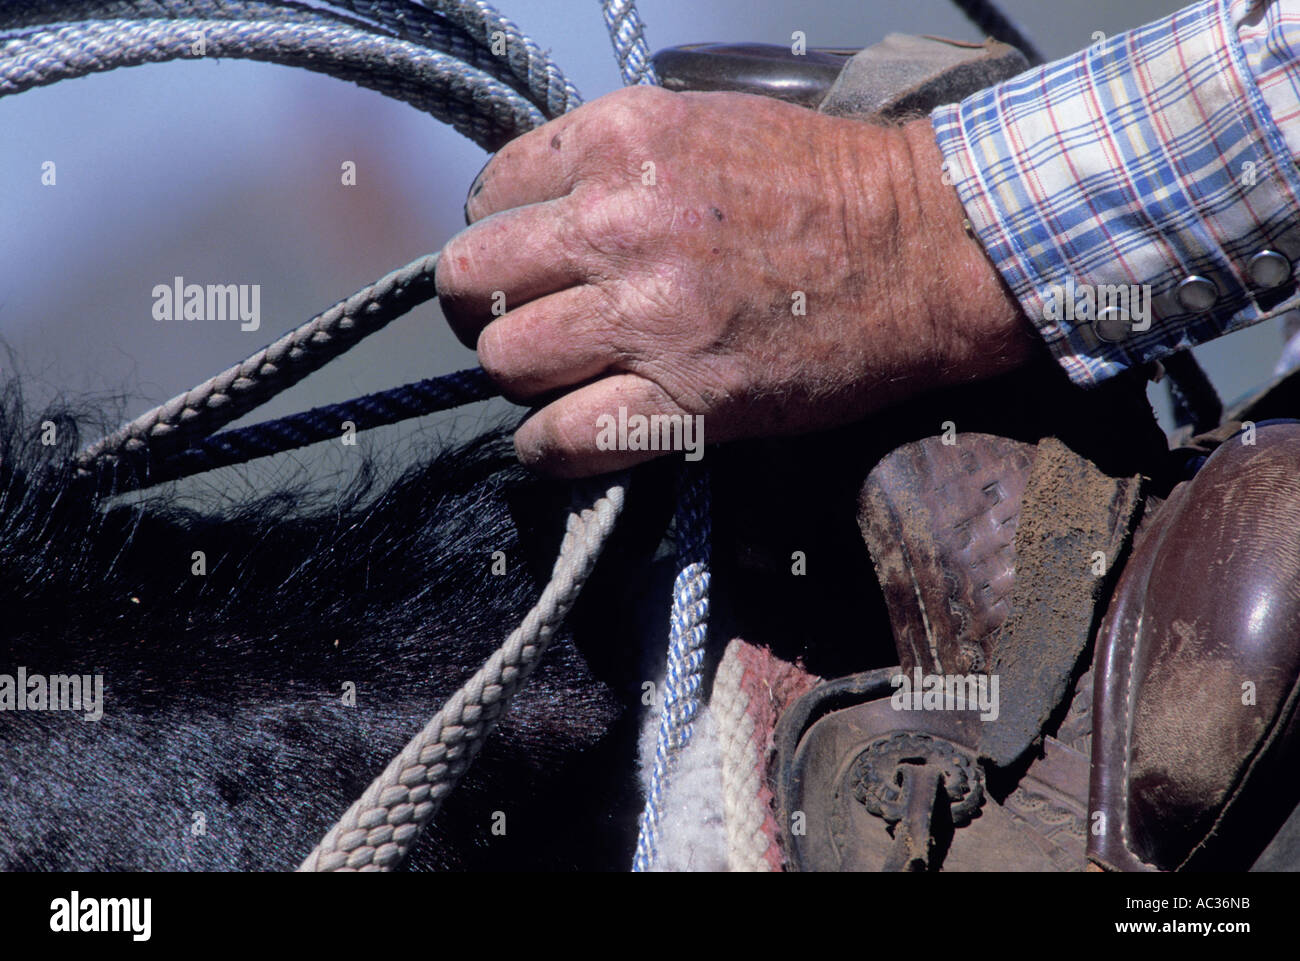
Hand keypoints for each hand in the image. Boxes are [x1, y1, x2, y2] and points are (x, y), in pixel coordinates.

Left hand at [436, 84, 1037, 476]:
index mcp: (622, 142)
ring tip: (556, 382)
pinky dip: (548, 448)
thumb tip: (543, 214)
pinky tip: (566, 438)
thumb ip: (614, 164)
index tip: (526, 262)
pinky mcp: (685, 398)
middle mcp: (621, 222)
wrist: (928, 249)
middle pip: (474, 282)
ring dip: (520, 379)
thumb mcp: (706, 126)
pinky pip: (560, 437)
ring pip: (504, 361)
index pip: (489, 196)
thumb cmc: (827, 187)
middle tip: (521, 325)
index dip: (497, 236)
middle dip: (485, 310)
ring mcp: (650, 315)